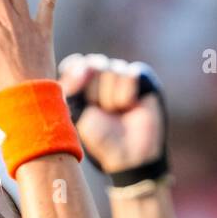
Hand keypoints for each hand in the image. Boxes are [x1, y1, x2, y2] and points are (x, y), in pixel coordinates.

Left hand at [58, 54, 164, 173]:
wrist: (128, 154)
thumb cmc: (100, 138)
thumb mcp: (77, 115)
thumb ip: (72, 87)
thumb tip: (82, 65)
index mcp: (82, 85)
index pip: (74, 64)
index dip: (75, 73)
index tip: (76, 90)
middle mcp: (102, 78)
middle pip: (93, 63)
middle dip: (94, 91)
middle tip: (101, 110)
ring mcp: (123, 78)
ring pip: (112, 69)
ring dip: (111, 97)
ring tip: (117, 112)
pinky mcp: (144, 80)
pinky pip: (131, 74)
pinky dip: (127, 94)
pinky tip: (130, 106)